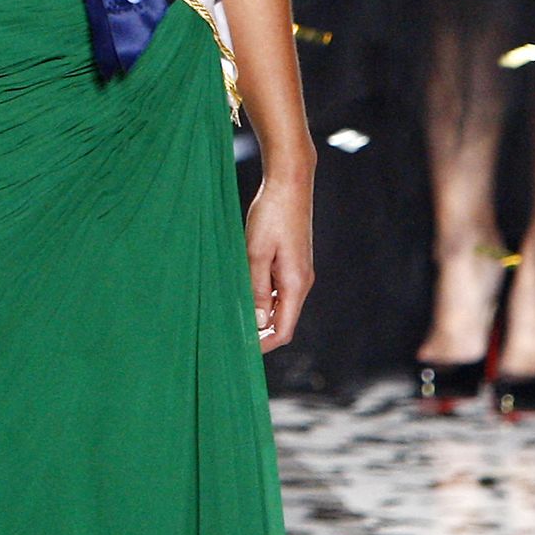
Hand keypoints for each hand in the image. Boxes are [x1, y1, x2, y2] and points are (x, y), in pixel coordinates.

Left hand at [244, 172, 313, 353]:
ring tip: (233, 312)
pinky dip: (264, 295)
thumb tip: (258, 324)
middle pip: (283, 320)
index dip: (263, 344)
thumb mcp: (256, 253)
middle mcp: (302, 281)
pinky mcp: (294, 261)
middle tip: (232, 334)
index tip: (240, 351)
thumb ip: (257, 290)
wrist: (289, 183)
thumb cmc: (271, 214)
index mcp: (296, 283)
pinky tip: (245, 288)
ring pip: (280, 304)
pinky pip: (280, 288)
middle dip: (261, 331)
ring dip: (261, 312)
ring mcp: (299, 271)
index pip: (283, 330)